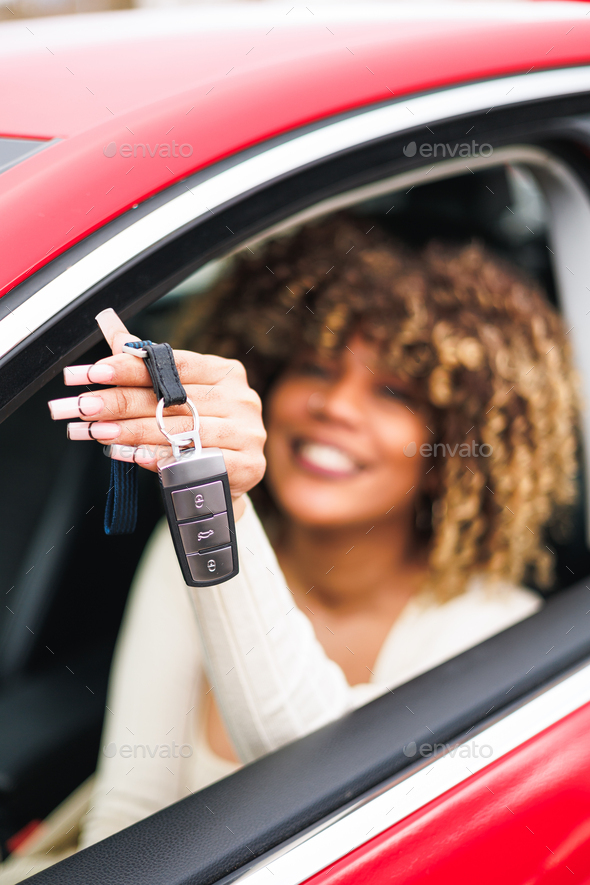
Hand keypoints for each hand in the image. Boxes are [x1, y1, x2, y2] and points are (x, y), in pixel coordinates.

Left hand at [47, 309, 265, 508]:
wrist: (227, 477)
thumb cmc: (199, 428)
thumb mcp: (177, 392)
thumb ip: (145, 362)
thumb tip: (108, 321)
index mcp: (226, 372)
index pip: (175, 365)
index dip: (132, 367)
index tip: (94, 371)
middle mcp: (240, 398)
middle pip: (172, 399)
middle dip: (121, 402)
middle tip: (83, 405)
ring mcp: (247, 432)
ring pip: (180, 430)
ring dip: (133, 432)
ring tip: (98, 431)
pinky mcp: (247, 464)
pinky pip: (196, 460)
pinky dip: (161, 458)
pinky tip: (132, 455)